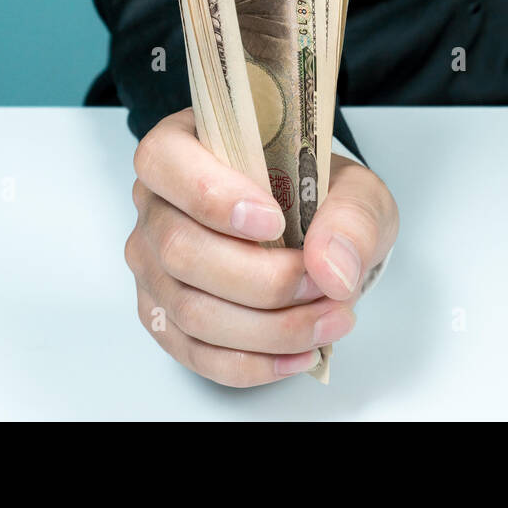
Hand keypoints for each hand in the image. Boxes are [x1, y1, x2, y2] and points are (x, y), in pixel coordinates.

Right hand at [125, 108, 399, 386]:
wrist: (319, 235)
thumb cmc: (319, 197)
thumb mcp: (355, 188)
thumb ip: (351, 217)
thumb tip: (330, 269)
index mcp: (184, 145)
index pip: (164, 161)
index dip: (212, 196)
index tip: (274, 221)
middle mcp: (154, 204)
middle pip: (179, 249)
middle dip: (261, 279)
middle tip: (322, 284)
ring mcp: (152, 265)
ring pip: (190, 310)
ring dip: (269, 328)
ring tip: (330, 320)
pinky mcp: (164, 317)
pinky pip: (196, 353)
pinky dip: (254, 363)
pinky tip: (300, 353)